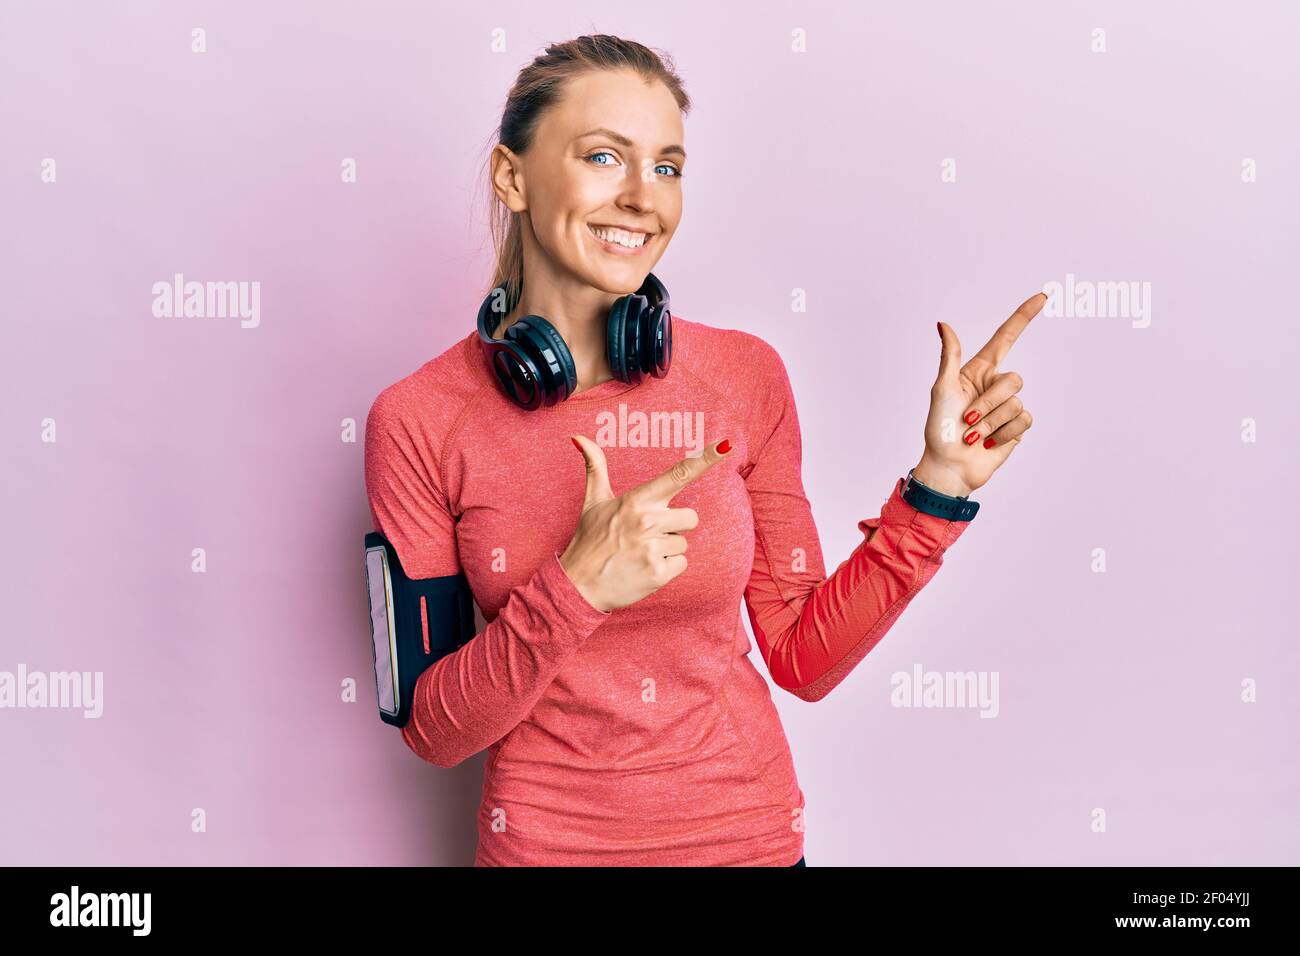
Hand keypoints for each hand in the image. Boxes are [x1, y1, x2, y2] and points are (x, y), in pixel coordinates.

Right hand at [559, 435, 731, 611]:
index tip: (725, 445)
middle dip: (675, 527)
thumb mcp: (592, 502)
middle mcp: (647, 521)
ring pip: (684, 543)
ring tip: (640, 554)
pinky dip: (666, 569)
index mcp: (636, 500)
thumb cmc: (589, 540)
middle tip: (646, 536)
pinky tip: (644, 569)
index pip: (678, 475)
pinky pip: (681, 564)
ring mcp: (652, 548)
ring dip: (667, 550)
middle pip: (690, 518)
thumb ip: (595, 467)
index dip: (705, 459)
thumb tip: (578, 437)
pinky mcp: (657, 574)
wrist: (578, 586)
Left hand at [915, 292, 1044, 497]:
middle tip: (965, 422)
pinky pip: (1024, 419)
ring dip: (991, 422)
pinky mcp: (1016, 427)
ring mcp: (1007, 407)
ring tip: (972, 435)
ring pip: (1016, 402)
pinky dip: (1004, 432)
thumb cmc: (939, 428)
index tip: (1042, 296)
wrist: (949, 466)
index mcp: (978, 372)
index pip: (1006, 338)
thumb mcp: (941, 389)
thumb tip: (943, 324)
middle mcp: (995, 386)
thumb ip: (949, 356)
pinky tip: (989, 442)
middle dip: (988, 403)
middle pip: (1013, 380)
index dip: (1023, 317)